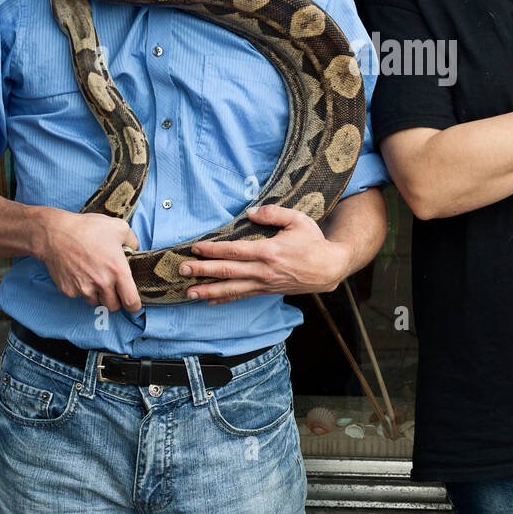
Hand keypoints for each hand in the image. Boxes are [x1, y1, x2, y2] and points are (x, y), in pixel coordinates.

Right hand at [35, 209, 141, 311]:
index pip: (131, 301)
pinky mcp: (69, 290)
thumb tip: (134, 250)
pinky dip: (81, 288)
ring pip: (96, 302)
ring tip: (94, 276)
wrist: (56, 233)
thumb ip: (132, 241)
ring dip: (98, 294)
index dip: (134, 306)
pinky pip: (79, 295)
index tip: (133, 304)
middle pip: (113, 306)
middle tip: (112, 286)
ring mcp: (84, 288)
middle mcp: (102, 283)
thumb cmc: (88, 228)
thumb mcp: (119, 227)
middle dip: (115, 299)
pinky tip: (79, 272)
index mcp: (118, 270)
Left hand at [177, 204, 350, 304]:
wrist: (330, 268)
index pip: (234, 250)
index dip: (213, 249)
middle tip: (182, 270)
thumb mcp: (298, 220)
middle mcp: (264, 271)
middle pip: (227, 271)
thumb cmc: (314, 242)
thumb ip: (273, 213)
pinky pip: (242, 296)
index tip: (195, 247)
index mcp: (269, 251)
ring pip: (232, 289)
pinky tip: (210, 301)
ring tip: (189, 293)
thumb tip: (250, 212)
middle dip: (202, 271)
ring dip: (209, 291)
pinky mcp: (267, 291)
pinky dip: (225, 299)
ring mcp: (265, 284)